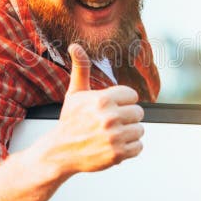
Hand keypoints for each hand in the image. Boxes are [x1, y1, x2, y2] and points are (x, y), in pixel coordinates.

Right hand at [40, 43, 144, 175]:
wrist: (60, 152)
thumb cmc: (70, 121)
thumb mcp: (75, 93)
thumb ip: (81, 69)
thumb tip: (74, 46)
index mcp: (103, 99)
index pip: (133, 96)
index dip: (122, 102)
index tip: (110, 108)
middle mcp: (110, 117)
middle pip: (138, 113)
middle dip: (126, 118)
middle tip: (109, 123)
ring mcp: (114, 137)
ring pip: (140, 130)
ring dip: (128, 133)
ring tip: (111, 135)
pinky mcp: (117, 154)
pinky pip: (139, 147)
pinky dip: (129, 148)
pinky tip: (114, 145)